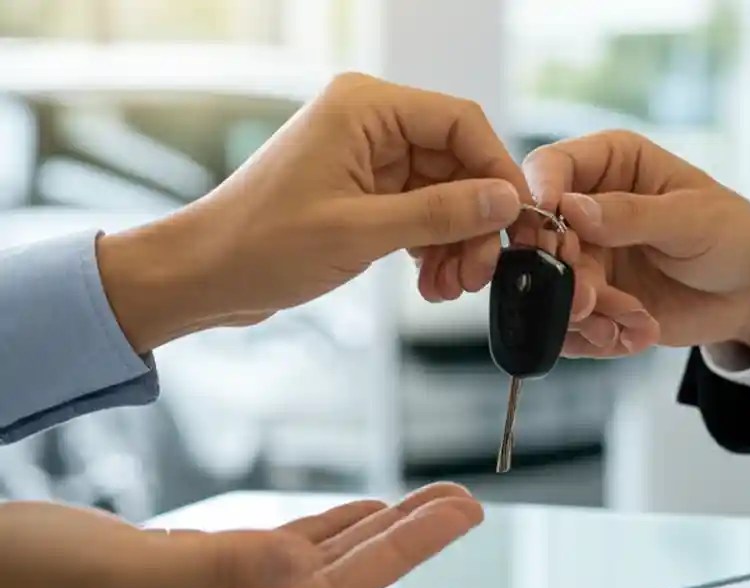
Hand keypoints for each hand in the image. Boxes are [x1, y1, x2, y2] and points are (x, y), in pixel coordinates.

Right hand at [0, 483, 481, 587]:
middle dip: (408, 537)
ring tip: (425, 503)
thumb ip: (220, 564)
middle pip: (344, 578)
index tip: (461, 515)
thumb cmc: (24, 583)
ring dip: (371, 530)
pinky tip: (346, 517)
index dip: (408, 548)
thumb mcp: (123, 568)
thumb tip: (302, 562)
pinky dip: (319, 531)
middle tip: (464, 501)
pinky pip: (277, 556)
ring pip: (316, 564)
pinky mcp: (188, 584)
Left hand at [98, 73, 529, 353]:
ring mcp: (368, 159)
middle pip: (459, 162)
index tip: (516, 218)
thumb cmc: (260, 244)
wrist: (204, 276)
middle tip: (480, 272)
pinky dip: (435, 248)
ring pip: (446, 194)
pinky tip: (433, 284)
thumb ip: (440, 213)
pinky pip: (423, 213)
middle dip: (476, 221)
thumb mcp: (361, 232)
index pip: (461, 121)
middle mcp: (370, 124)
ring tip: (452, 287)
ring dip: (458, 242)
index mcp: (364, 108)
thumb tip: (504, 200)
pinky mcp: (365, 192)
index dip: (496, 170)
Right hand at [523, 131, 749, 357]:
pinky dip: (599, 338)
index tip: (551, 233)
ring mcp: (587, 257)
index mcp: (609, 164)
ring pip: (552, 287)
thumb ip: (632, 215)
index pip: (550, 167)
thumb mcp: (691, 218)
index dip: (539, 196)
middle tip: (592, 302)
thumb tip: (572, 208)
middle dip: (565, 275)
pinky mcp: (593, 299)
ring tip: (633, 324)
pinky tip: (638, 335)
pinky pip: (571, 325)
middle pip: (541, 237)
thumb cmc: (732, 234)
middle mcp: (587, 209)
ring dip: (588, 315)